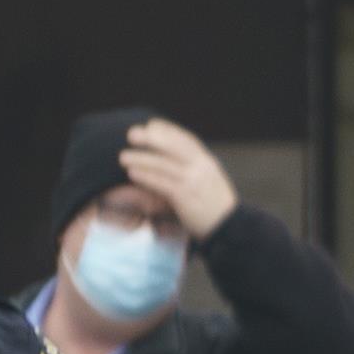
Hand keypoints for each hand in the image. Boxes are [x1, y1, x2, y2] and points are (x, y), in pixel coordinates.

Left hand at [119, 119, 240, 239]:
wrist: (231, 229)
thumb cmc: (216, 209)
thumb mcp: (210, 183)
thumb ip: (195, 172)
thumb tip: (176, 166)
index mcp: (207, 162)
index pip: (186, 140)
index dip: (168, 130)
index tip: (151, 125)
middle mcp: (201, 167)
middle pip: (173, 147)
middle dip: (151, 138)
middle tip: (131, 133)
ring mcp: (194, 181)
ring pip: (163, 165)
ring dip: (141, 159)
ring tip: (123, 157)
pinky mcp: (186, 197)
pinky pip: (162, 183)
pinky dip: (146, 177)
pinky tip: (132, 174)